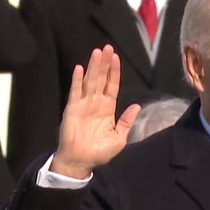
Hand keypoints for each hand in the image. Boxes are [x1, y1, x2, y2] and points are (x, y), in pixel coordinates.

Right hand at [50, 45, 140, 178]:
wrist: (82, 161)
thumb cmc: (100, 152)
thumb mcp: (119, 137)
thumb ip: (127, 121)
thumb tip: (137, 106)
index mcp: (108, 108)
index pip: (112, 85)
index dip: (114, 72)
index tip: (116, 57)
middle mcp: (96, 103)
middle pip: (101, 79)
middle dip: (104, 63)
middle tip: (107, 47)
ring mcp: (83, 104)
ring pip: (89, 81)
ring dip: (93, 67)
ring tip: (97, 52)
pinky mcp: (72, 109)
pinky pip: (75, 92)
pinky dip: (77, 80)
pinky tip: (79, 68)